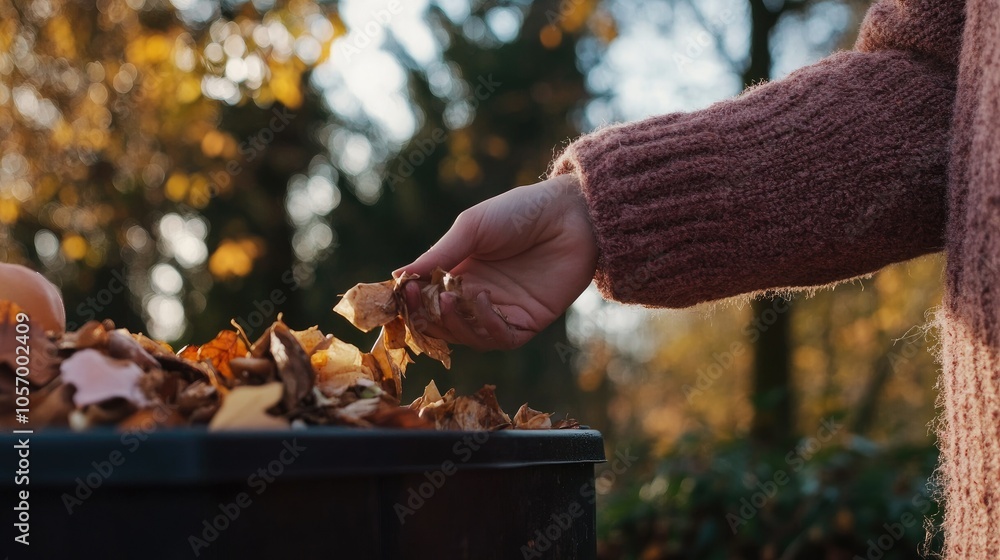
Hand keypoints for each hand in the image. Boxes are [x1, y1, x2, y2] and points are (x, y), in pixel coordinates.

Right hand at [393, 174, 597, 349]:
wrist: (571, 213)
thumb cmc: (520, 211)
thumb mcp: (472, 228)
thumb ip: (439, 254)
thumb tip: (398, 276)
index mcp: (461, 273)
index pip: (429, 299)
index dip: (413, 301)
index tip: (402, 292)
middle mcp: (479, 296)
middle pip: (445, 323)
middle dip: (429, 315)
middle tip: (419, 299)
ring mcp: (504, 311)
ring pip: (469, 336)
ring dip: (454, 323)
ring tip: (448, 299)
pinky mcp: (529, 322)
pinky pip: (501, 338)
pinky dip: (486, 325)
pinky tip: (481, 300)